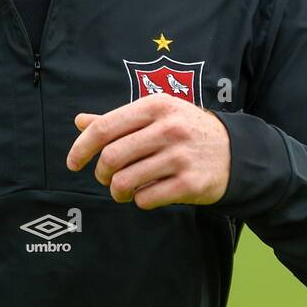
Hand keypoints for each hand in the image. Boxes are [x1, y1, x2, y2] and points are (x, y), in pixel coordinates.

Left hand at [66, 95, 230, 209]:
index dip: (82, 148)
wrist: (234, 151)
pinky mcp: (190, 183)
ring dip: (117, 191)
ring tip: (123, 189)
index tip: (73, 163)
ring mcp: (181, 156)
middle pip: (111, 157)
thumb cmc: (184, 131)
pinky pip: (146, 199)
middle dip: (100, 173)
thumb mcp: (155, 115)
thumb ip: (117, 120)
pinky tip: (147, 193)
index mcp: (156, 106)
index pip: (105, 128)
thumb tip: (79, 121)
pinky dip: (139, 200)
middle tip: (104, 178)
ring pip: (125, 181)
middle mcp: (169, 128)